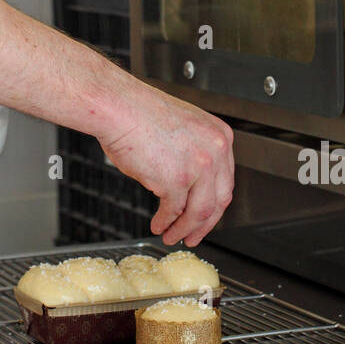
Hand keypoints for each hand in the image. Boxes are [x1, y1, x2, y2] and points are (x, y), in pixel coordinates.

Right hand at [99, 86, 233, 246]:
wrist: (118, 106)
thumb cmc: (139, 113)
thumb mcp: (184, 128)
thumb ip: (195, 153)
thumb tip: (189, 185)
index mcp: (220, 136)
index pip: (226, 181)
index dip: (214, 204)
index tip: (205, 217)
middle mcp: (215, 151)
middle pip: (218, 201)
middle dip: (204, 225)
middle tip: (193, 236)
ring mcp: (198, 166)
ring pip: (199, 211)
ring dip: (185, 229)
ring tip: (172, 236)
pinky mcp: (176, 180)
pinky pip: (174, 210)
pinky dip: (166, 222)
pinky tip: (158, 225)